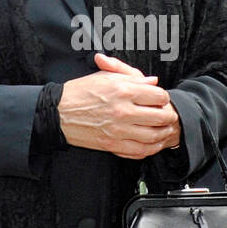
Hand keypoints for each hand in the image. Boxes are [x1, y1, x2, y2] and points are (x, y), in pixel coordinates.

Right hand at [58, 52, 180, 158]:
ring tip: (163, 129)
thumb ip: (131, 77)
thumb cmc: (80, 92)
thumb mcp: (105, 76)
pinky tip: (151, 144)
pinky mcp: (112, 144)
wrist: (58, 113)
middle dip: (168, 116)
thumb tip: (152, 81)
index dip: (163, 97)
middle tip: (168, 115)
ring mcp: (118, 130)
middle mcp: (123, 111)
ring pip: (153, 136)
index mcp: (123, 90)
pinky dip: (150, 149)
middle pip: (160, 117)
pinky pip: (139, 151)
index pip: (158, 95)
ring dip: (162, 133)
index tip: (160, 99)